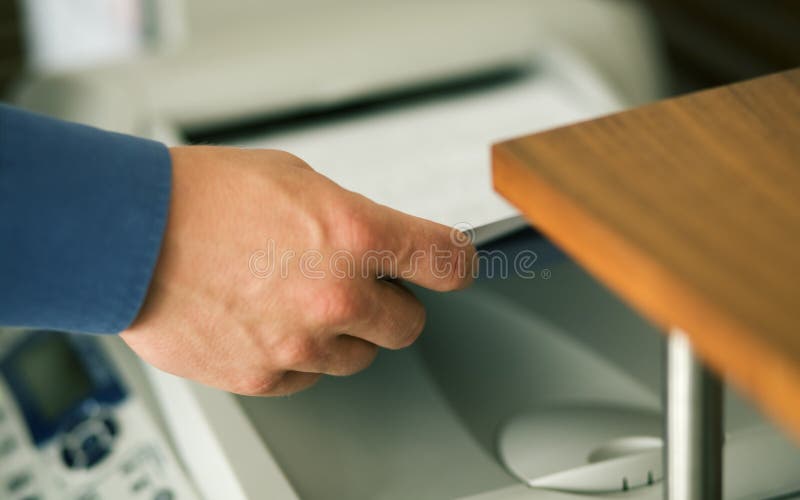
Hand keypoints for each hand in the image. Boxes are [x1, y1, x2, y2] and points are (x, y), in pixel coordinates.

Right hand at [120, 146, 474, 395]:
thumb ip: (352, 219)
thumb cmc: (202, 196)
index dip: (456, 265)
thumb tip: (381, 246)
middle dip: (391, 304)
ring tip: (295, 299)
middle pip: (409, 323)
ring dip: (342, 332)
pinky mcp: (264, 377)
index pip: (447, 263)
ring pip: (359, 355)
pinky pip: (309, 378)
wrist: (127, 235)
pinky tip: (266, 321)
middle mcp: (336, 294)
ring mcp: (300, 342)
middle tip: (358, 284)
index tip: (452, 267)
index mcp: (354, 234)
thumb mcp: (295, 179)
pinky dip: (298, 356)